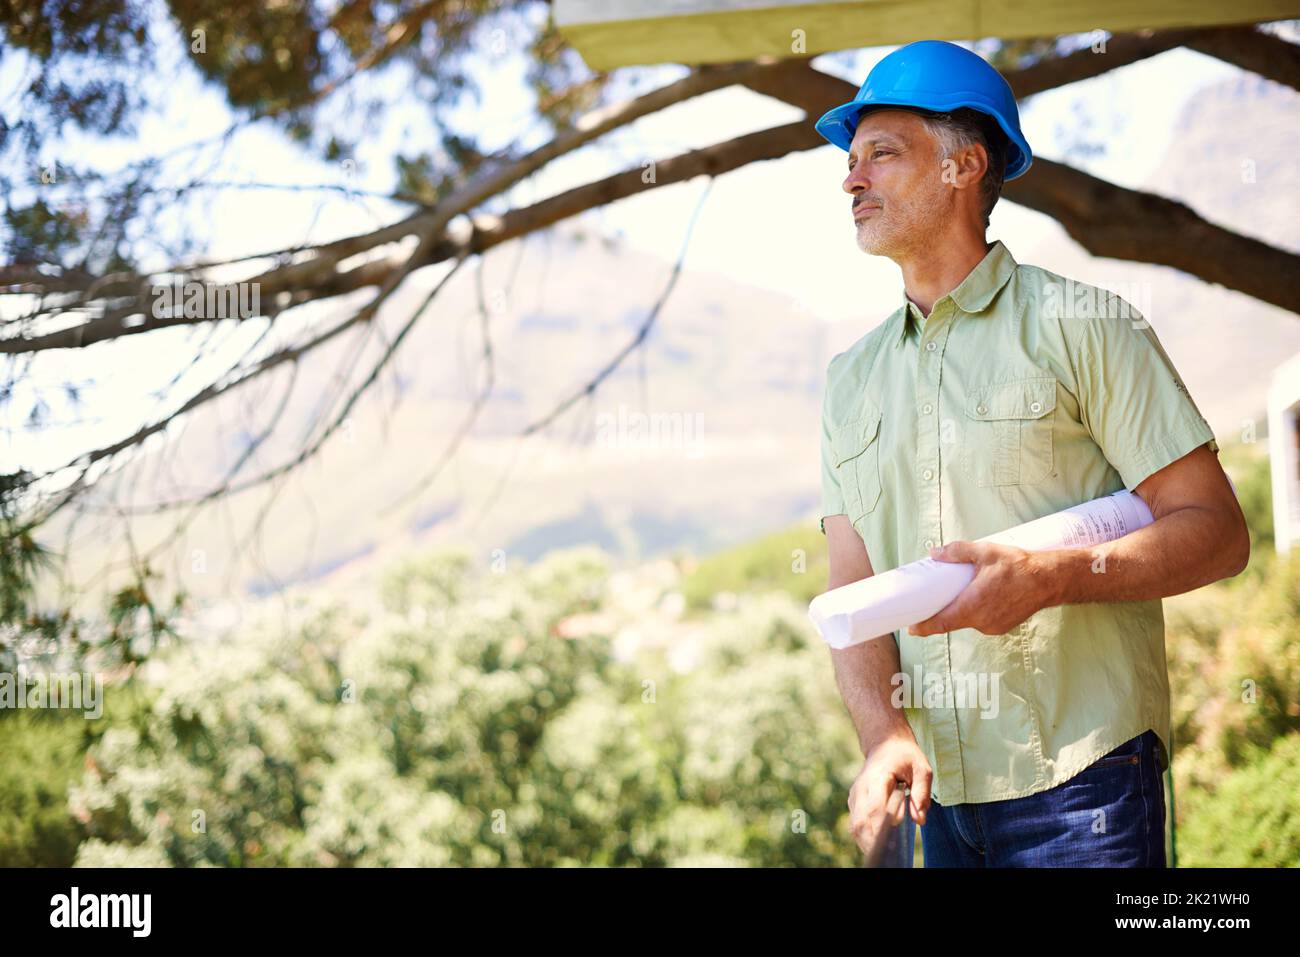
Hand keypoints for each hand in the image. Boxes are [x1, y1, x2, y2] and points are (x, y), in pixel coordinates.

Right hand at [847, 733, 931, 862]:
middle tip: (888, 855)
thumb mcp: (922, 768)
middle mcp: (862, 787)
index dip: (881, 826)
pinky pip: (856, 824)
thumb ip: (922, 793)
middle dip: (873, 842)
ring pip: (855, 825)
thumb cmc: (906, 756)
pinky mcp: (855, 801)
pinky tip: (878, 846)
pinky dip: (865, 837)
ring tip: (883, 855)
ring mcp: (855, 794)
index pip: (875, 807)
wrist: (884, 742)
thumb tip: (920, 820)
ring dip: (867, 842)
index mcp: (878, 777)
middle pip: (861, 821)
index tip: (891, 842)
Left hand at [909, 541, 1055, 635]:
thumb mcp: (985, 552)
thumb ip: (958, 552)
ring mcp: (993, 627)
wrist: (1050, 580)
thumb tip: (935, 553)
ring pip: (968, 621)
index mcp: (973, 605)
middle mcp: (981, 621)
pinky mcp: (1002, 627)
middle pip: (952, 622)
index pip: (941, 623)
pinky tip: (976, 600)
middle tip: (927, 605)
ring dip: (959, 612)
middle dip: (939, 615)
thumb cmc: (1018, 566)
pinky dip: (974, 613)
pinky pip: (981, 621)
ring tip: (956, 596)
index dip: (924, 627)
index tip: (910, 629)